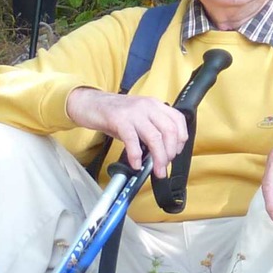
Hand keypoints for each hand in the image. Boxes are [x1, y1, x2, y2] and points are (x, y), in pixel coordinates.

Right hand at [66, 87, 188, 177]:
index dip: (181, 138)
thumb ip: (150, 130)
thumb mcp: (138, 118)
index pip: (178, 120)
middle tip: (165, 165)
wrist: (91, 103)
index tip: (176, 152)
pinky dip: (136, 155)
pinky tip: (136, 164)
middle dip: (171, 152)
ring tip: (156, 169)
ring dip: (158, 157)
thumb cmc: (115, 113)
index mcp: (155, 105)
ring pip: (155, 137)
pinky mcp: (119, 120)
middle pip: (169, 130)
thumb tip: (159, 153)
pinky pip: (132, 140)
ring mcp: (134, 113)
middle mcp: (148, 107)